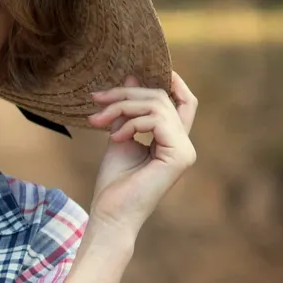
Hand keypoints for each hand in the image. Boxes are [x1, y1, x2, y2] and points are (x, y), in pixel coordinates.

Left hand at [86, 72, 197, 236]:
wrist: (110, 214)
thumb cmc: (114, 183)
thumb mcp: (119, 136)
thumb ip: (127, 111)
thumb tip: (132, 76)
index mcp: (173, 141)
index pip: (183, 103)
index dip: (173, 81)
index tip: (143, 68)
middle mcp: (185, 144)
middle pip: (161, 98)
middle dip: (125, 93)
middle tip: (96, 99)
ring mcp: (186, 151)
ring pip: (156, 105)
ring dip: (121, 106)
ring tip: (97, 121)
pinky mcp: (180, 156)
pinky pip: (156, 120)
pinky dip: (131, 123)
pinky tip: (114, 137)